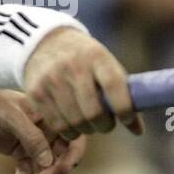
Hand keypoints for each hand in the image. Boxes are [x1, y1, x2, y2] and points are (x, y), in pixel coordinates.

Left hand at [0, 87, 86, 173]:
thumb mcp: (10, 117)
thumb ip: (31, 137)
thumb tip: (49, 163)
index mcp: (51, 117)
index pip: (72, 139)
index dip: (70, 158)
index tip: (57, 172)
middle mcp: (47, 131)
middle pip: (59, 160)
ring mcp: (34, 143)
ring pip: (42, 170)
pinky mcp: (20, 153)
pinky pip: (26, 173)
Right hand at [21, 28, 143, 140]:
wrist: (43, 42)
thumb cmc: (85, 59)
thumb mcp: (105, 64)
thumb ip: (123, 93)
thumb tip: (138, 131)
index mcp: (96, 56)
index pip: (114, 85)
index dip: (124, 108)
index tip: (128, 119)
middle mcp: (73, 66)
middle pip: (93, 111)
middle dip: (104, 125)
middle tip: (106, 124)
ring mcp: (52, 79)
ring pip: (75, 122)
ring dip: (87, 130)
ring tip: (90, 124)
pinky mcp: (36, 92)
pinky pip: (57, 125)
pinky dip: (69, 131)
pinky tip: (73, 124)